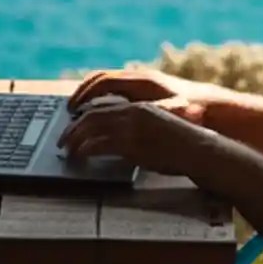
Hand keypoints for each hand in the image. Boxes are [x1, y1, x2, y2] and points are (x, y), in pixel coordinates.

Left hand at [58, 99, 214, 175]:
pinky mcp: (131, 145)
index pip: (101, 107)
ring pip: (90, 129)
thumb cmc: (180, 144)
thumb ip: (136, 127)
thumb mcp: (156, 127)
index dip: (83, 116)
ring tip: (67, 150)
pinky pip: (99, 145)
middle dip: (73, 129)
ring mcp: (131, 129)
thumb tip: (116, 137)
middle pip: (91, 116)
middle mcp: (132, 114)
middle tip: (62, 141)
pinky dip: (85, 149)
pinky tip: (79, 156)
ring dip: (74, 139)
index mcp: (137, 108)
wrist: (199, 151)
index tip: (72, 125)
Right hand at [68, 67, 228, 124]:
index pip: (103, 81)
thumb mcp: (170, 115)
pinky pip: (119, 89)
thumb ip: (146, 114)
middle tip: (70, 109)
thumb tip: (124, 118)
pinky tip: (103, 112)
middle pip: (102, 78)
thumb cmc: (195, 114)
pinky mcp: (149, 90)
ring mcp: (145, 82)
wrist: (218, 109)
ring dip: (93, 94)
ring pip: (110, 83)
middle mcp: (141, 78)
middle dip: (83, 92)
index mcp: (142, 82)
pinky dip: (104, 97)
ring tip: (82, 110)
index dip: (84, 95)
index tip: (73, 109)